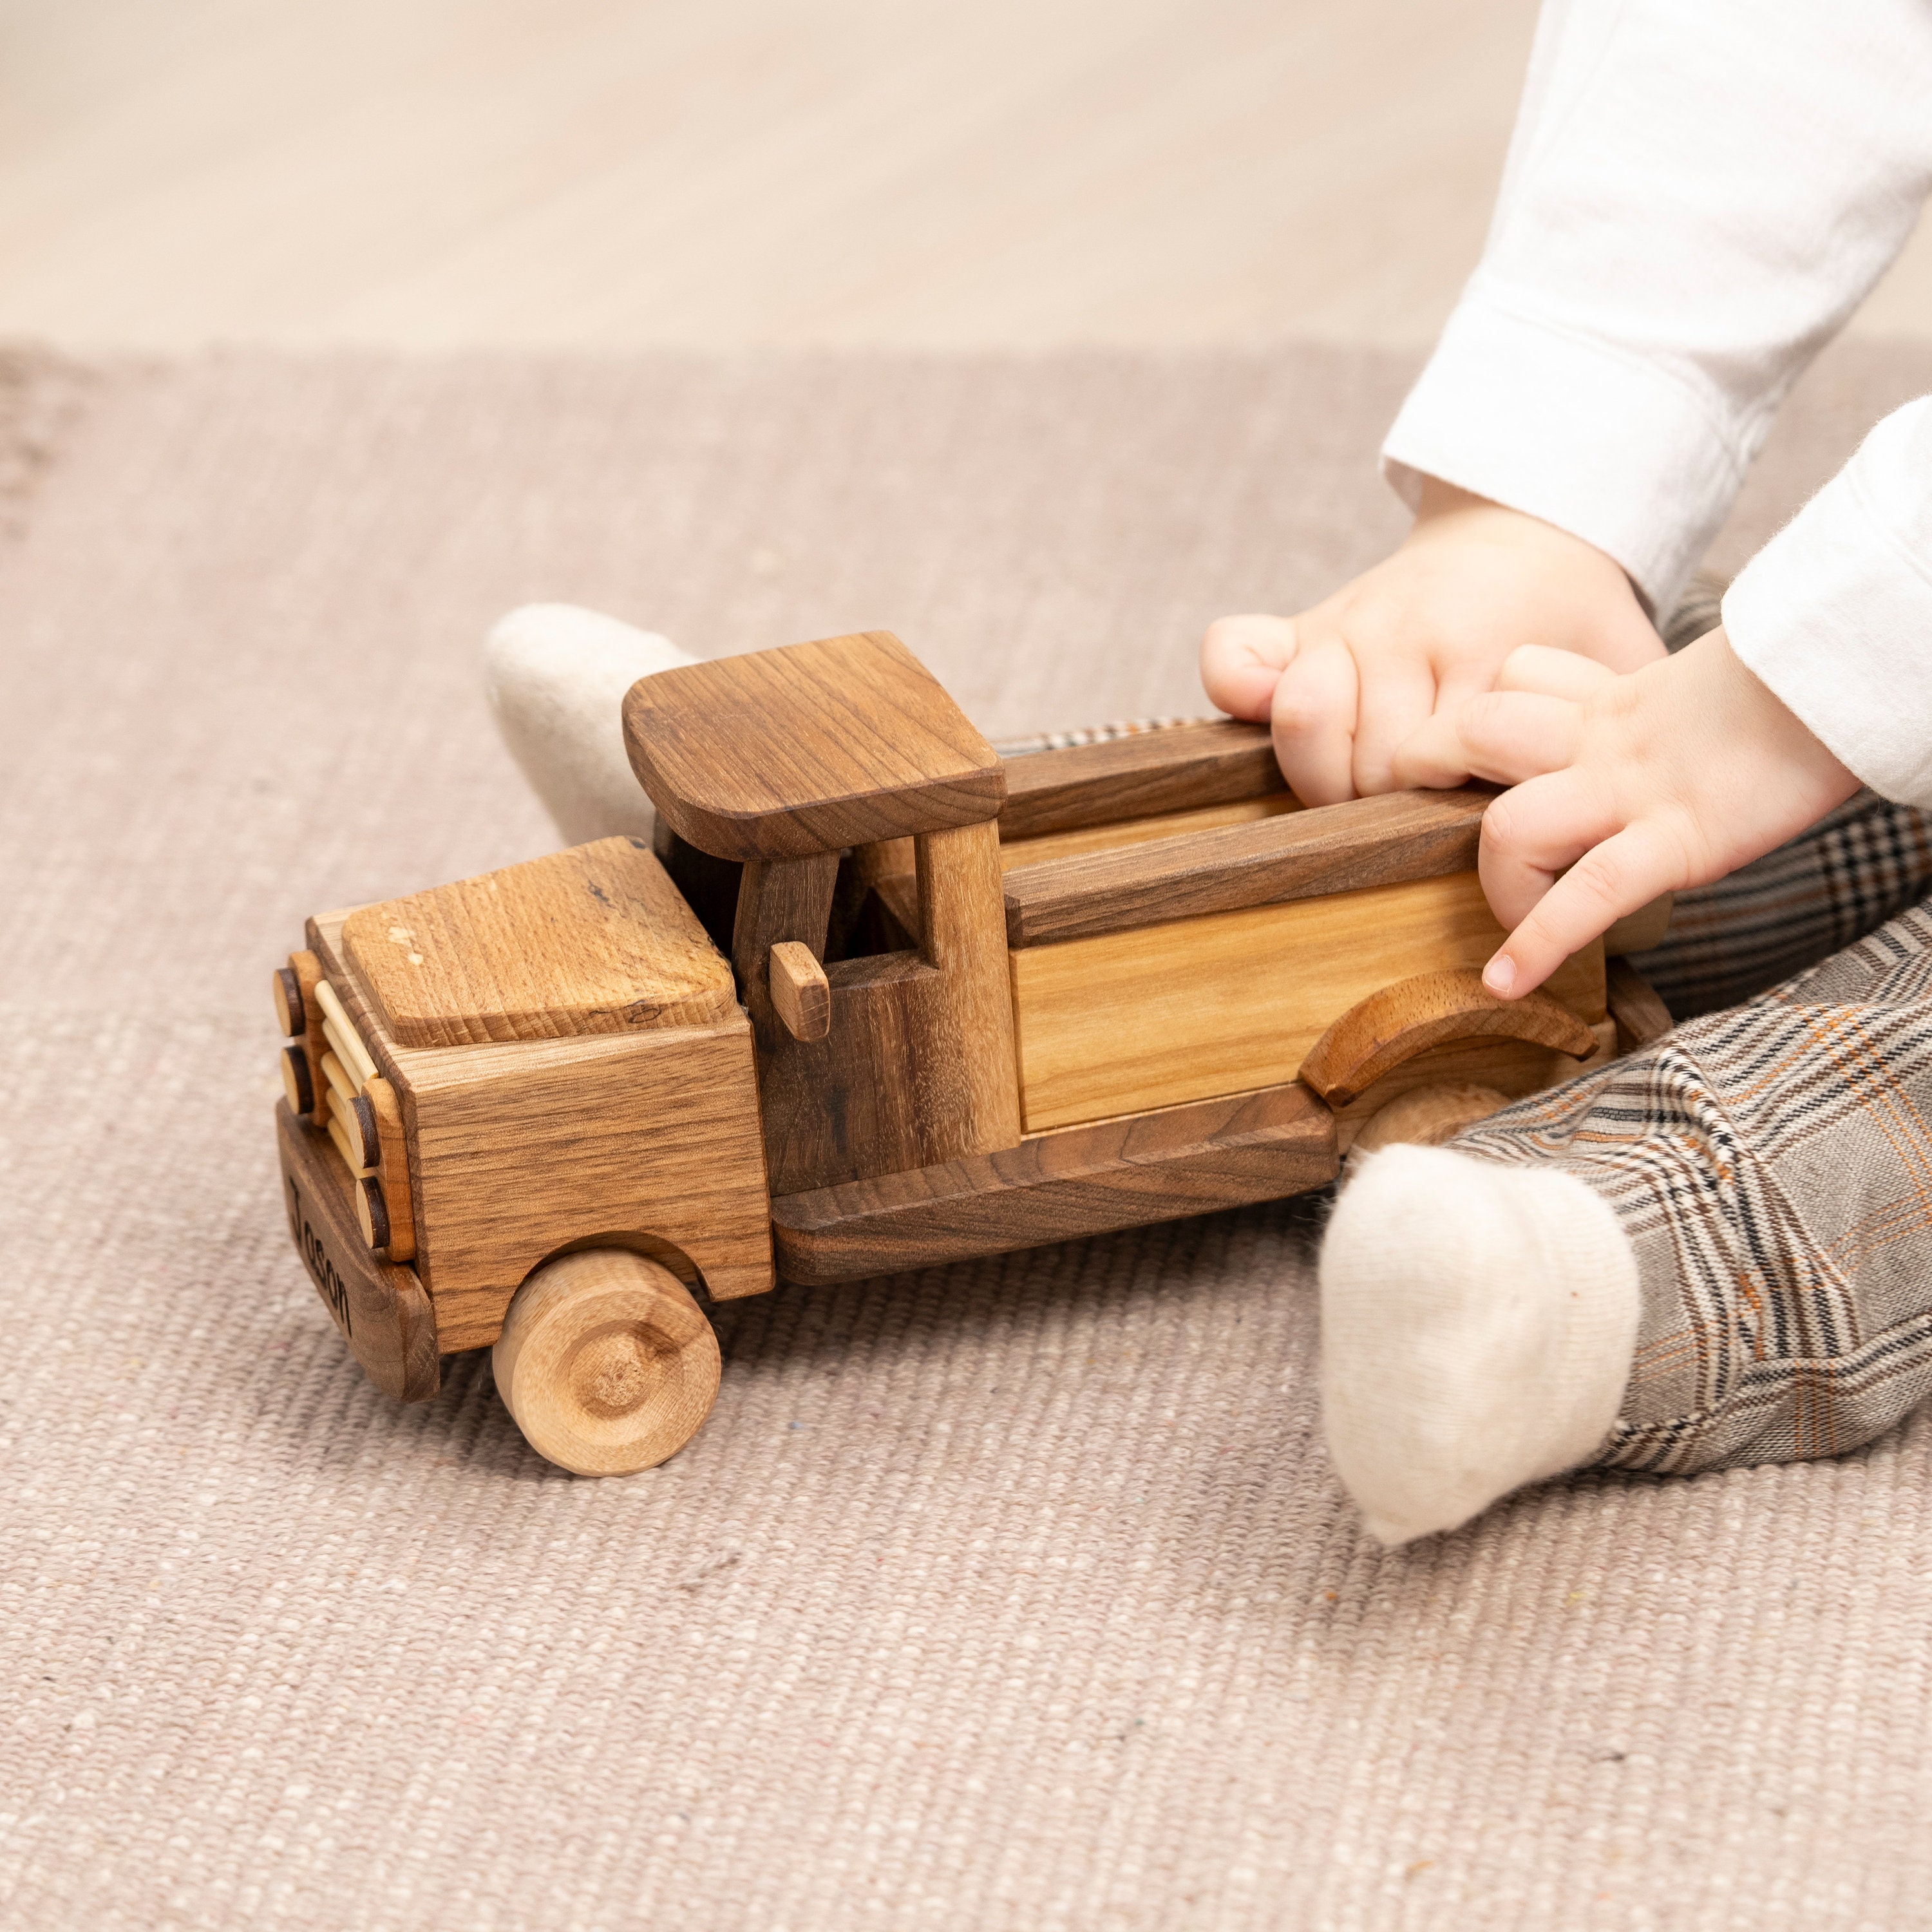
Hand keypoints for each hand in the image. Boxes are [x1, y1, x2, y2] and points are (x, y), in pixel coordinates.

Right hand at [1200, 479, 1665, 803]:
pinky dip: (1241, 691)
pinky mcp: (1304, 620)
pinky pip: (1233, 654)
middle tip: (1422, 810)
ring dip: (1326, 775)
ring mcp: (1345, 622)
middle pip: (1362, 767)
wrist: (1528, 527)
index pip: (1426, 769)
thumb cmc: (1570, 620)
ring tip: (1364, 784)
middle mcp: (1398, 628)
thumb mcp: (1619, 664)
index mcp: (1474, 643)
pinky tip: (1276, 718)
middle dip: (1388, 809)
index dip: (1444, 817)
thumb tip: (1627, 817)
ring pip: (1301, 725)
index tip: (1472, 820)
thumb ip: (1622, 727)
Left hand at [1393, 631, 1860, 997]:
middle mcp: (1603, 739)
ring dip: (1496, 877)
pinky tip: (1506, 985)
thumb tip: (1603, 745)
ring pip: (1512, 822)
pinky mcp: (1679, 838)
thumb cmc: (1785, 707)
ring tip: (1513, 911)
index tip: (1450, 763)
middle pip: (1476, 730)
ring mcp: (1635, 790)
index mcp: (1609, 698)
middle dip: (1432, 766)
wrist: (1855, 689)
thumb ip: (1635, 715)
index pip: (1509, 679)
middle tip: (1431, 809)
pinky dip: (1541, 944)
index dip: (1470, 715)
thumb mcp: (1690, 700)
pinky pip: (1592, 893)